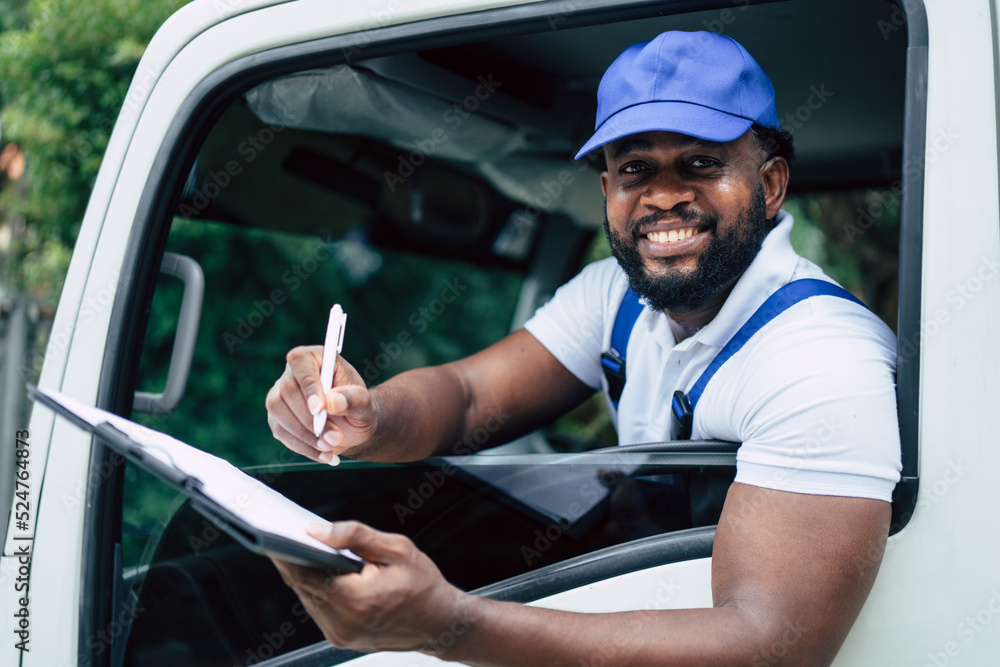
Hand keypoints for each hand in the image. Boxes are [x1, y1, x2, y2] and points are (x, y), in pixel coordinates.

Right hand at [265, 345, 377, 462]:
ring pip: (278, 411)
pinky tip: (323, 454)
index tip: (319, 409)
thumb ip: (355, 399)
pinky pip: (281, 431)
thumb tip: (333, 401)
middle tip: (335, 437)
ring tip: (331, 446)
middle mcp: (292, 373)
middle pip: (287, 391)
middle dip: (310, 419)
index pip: (301, 362)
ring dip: (304, 434)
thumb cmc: (358, 408)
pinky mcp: (277, 418)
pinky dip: (302, 446)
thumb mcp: (365, 404)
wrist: (352, 426)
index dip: (308, 386)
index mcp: (315, 357)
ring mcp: (280, 395)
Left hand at [271, 521, 478, 654]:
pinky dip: (316, 586)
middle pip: (301, 585)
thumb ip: (355, 536)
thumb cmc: (423, 583)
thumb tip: (316, 530)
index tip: (271, 530)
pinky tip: (317, 567)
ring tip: (295, 544)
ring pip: (307, 597)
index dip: (285, 551)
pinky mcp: (340, 637)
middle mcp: (342, 623)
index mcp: (355, 600)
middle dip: (291, 558)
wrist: (440, 623)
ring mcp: (339, 634)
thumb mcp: (396, 548)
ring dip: (303, 572)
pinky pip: (318, 607)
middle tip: (279, 530)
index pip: (305, 573)